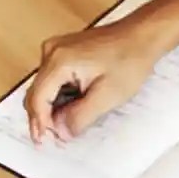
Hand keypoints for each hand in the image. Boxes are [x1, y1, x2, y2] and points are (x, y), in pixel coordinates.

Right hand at [24, 20, 166, 142]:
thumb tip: (60, 132)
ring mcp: (57, 49)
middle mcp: (52, 52)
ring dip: (52, 108)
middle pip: (36, 93)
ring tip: (65, 127)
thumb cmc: (130, 59)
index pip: (37, 100)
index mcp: (59, 61)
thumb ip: (79, 117)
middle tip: (53, 139)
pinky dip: (59, 96)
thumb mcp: (106, 96)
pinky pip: (53, 79)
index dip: (41, 124)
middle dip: (43, 118)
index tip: (46, 142)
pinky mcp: (65, 51)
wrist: (142, 36)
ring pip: (44, 87)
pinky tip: (71, 108)